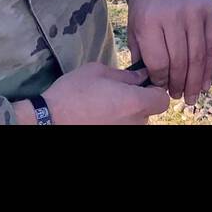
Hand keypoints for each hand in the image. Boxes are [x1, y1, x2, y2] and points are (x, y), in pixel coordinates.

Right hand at [14, 62, 169, 124]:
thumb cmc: (72, 92)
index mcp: (134, 103)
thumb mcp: (99, 72)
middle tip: (118, 93)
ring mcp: (124, 134)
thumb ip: (125, 75)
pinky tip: (99, 116)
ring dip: (127, 114)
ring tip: (105, 105)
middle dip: (139, 102)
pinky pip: (122, 127)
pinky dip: (116, 122)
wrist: (49, 120)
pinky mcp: (114, 139)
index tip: (142, 85)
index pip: (162, 100)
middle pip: (148, 112)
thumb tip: (141, 76)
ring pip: (135, 122)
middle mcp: (134, 123)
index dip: (155, 91)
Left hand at [127, 0, 211, 105]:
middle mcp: (173, 16)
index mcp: (149, 21)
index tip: (161, 89)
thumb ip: (141, 53)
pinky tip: (206, 82)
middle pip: (180, 61)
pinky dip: (210, 67)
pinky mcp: (211, 11)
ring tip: (192, 96)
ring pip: (198, 56)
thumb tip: (150, 83)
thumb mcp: (134, 24)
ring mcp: (195, 13)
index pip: (159, 61)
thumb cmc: (147, 2)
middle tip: (179, 97)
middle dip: (179, 84)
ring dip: (196, 81)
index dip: (161, 80)